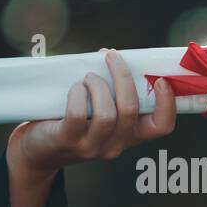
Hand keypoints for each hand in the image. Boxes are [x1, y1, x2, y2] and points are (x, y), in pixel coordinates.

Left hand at [6, 50, 174, 184]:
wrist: (38, 149)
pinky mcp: (68, 141)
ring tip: (88, 76)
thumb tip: (113, 56)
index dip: (167, 103)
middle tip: (111, 56)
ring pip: (107, 114)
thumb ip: (113, 91)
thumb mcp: (100, 111)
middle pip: (131, 110)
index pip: (162, 126)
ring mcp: (92, 146)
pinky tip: (75, 88)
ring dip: (98, 85)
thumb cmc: (72, 121)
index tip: (161, 79)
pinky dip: (78, 93)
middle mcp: (115, 145)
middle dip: (122, 76)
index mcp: (130, 136)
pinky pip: (78, 114)